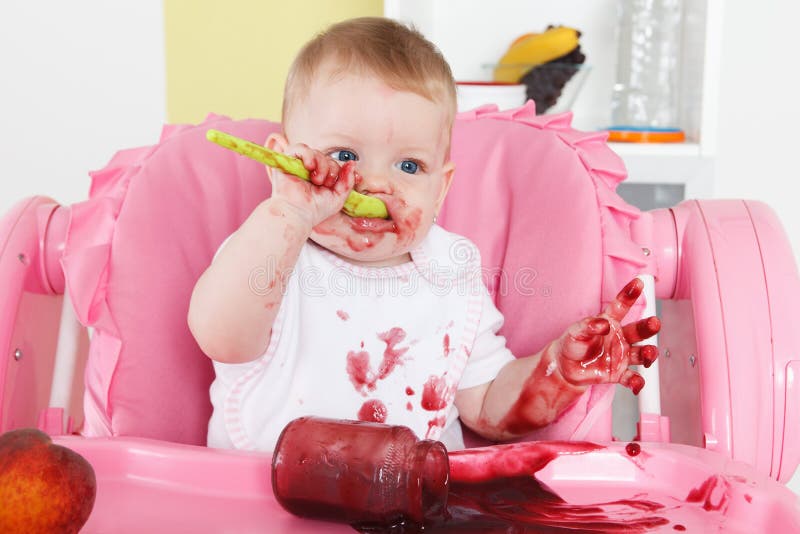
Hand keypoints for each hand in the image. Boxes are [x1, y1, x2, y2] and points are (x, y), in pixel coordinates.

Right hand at [268, 141, 358, 226]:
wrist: (297, 215)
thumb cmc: (315, 210)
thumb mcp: (338, 197)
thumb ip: (348, 181)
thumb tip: (352, 163)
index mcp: (322, 178)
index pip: (335, 165)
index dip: (342, 170)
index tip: (342, 182)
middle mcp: (310, 171)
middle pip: (327, 158)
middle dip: (331, 170)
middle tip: (326, 184)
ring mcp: (299, 166)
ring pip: (316, 153)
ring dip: (322, 165)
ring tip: (317, 180)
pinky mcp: (288, 162)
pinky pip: (300, 148)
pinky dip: (308, 155)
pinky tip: (310, 167)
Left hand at [551, 278, 659, 393]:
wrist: (566, 367)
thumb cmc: (572, 344)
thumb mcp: (575, 332)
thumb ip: (587, 326)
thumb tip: (602, 324)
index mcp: (609, 322)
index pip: (621, 306)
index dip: (630, 294)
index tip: (638, 283)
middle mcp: (620, 337)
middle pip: (639, 330)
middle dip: (648, 326)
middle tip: (654, 323)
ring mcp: (621, 355)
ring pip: (641, 353)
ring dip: (648, 353)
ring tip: (647, 354)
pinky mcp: (619, 373)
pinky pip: (632, 378)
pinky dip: (637, 382)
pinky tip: (637, 383)